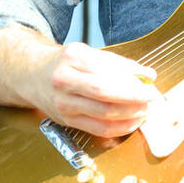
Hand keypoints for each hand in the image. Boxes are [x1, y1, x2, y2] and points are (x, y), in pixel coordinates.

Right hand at [32, 41, 158, 137]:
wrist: (32, 75)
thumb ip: (120, 64)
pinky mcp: (67, 121)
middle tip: (151, 99)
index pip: (108, 73)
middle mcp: (65, 82)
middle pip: (105, 96)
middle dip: (134, 100)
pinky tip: (132, 122)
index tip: (151, 85)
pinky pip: (98, 129)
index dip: (133, 84)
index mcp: (73, 59)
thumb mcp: (90, 53)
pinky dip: (120, 128)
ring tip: (145, 110)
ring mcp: (63, 104)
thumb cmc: (65, 63)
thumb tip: (148, 75)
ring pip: (104, 115)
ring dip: (131, 115)